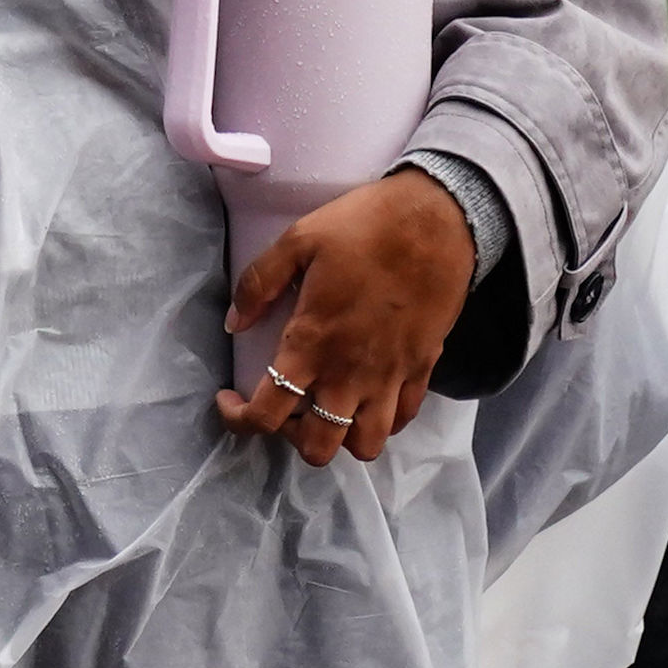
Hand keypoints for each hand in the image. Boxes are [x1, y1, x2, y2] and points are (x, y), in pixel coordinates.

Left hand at [217, 171, 478, 467]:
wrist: (438, 220)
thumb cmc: (365, 227)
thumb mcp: (298, 240)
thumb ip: (258, 284)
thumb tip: (233, 323)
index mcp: (312, 344)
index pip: (267, 414)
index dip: (238, 420)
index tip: (230, 401)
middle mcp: (350, 374)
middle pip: (317, 447)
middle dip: (291, 437)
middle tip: (286, 404)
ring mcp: (391, 377)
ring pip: (365, 446)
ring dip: (341, 436)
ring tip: (329, 406)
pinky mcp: (422, 369)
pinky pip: (404, 418)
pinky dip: (383, 418)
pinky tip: (368, 394)